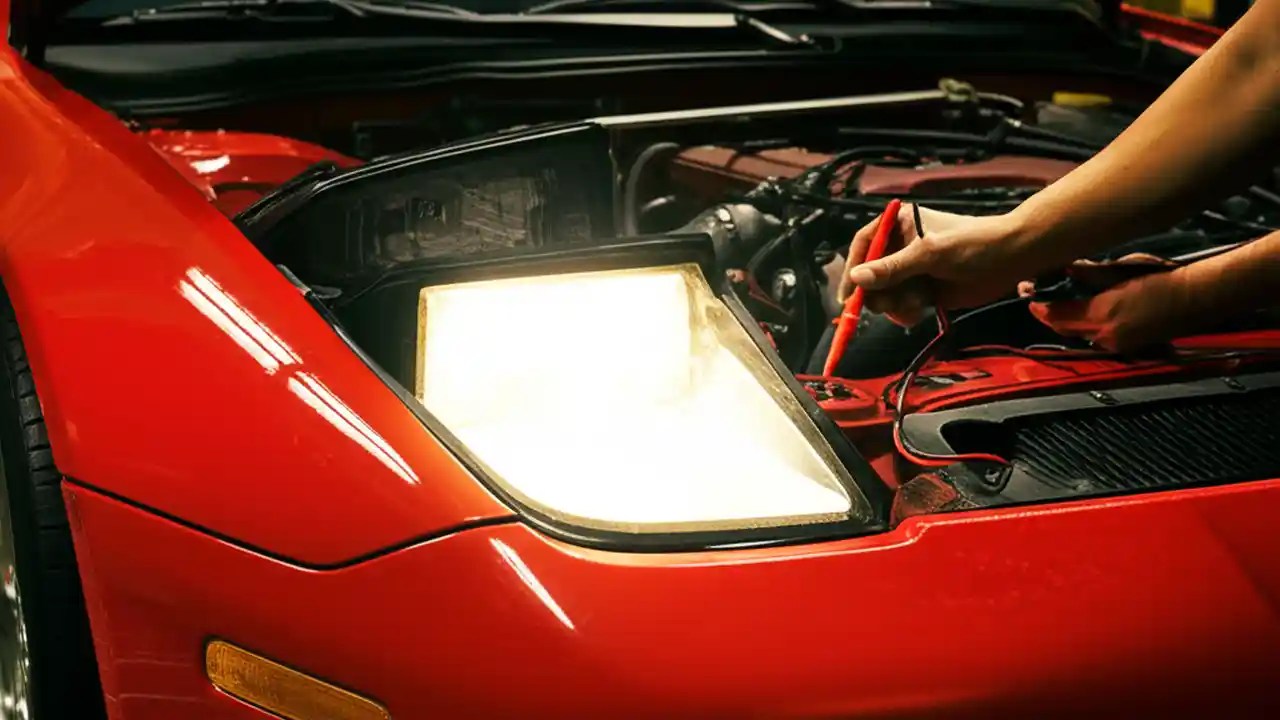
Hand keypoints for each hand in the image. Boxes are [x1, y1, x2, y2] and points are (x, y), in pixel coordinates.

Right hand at [840, 205, 1037, 326]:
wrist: (1012, 258)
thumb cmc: (972, 244)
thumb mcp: (930, 254)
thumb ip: (892, 268)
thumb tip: (857, 279)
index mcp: (898, 225)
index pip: (864, 246)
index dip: (852, 270)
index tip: (847, 296)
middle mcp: (900, 247)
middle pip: (870, 275)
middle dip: (877, 293)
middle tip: (889, 304)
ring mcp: (911, 270)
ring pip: (884, 294)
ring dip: (894, 304)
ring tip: (914, 305)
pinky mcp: (922, 290)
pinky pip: (901, 305)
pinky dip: (905, 312)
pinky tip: (918, 312)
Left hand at [1018, 254, 1186, 352]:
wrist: (1199, 297)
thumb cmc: (1164, 278)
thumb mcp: (1123, 270)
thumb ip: (1091, 274)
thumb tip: (1068, 269)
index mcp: (1103, 315)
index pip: (1059, 316)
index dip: (1042, 309)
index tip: (1031, 299)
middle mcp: (1107, 335)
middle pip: (1066, 329)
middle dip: (1052, 317)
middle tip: (1041, 303)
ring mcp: (1119, 345)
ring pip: (1082, 335)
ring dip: (1070, 323)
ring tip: (1061, 306)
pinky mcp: (1130, 347)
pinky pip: (1099, 338)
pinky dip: (1089, 328)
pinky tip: (1089, 314)